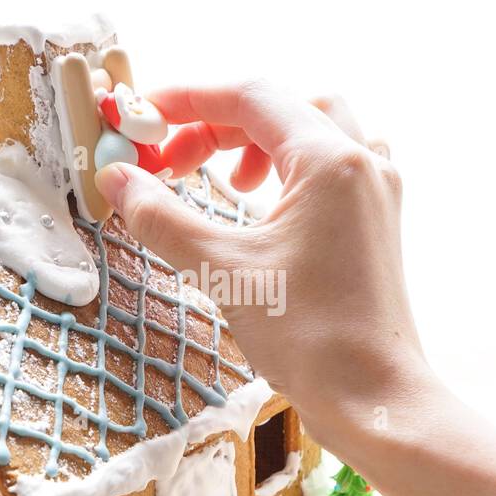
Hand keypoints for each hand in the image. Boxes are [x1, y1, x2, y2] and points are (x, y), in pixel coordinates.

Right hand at [94, 81, 430, 457]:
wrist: (375, 399)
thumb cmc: (310, 337)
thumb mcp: (221, 270)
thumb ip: (161, 216)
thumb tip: (117, 180)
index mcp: (330, 159)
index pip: (249, 96)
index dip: (186, 100)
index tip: (141, 117)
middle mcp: (362, 163)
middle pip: (281, 106)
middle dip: (216, 125)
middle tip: (170, 163)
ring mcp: (378, 192)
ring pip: (313, 129)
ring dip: (258, 141)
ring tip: (225, 185)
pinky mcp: (379, 222)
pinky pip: (333, 166)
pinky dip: (290, 168)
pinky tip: (263, 208)